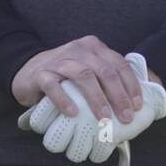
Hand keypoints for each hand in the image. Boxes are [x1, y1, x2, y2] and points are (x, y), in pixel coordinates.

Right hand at [18, 52, 165, 163]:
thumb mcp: (89, 69)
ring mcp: (59, 60)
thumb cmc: (65, 75)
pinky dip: (65, 100)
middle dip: (118, 95)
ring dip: (97, 98)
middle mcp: (79, 49)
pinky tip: (73, 113)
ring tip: (104, 117)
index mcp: (94, 47)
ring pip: (83, 75)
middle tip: (126, 116)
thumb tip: (136, 100)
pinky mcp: (41, 73)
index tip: (137, 105)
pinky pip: (54, 86)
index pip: (119, 64)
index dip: (131, 84)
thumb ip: (108, 78)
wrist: (28, 71)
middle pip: (104, 70)